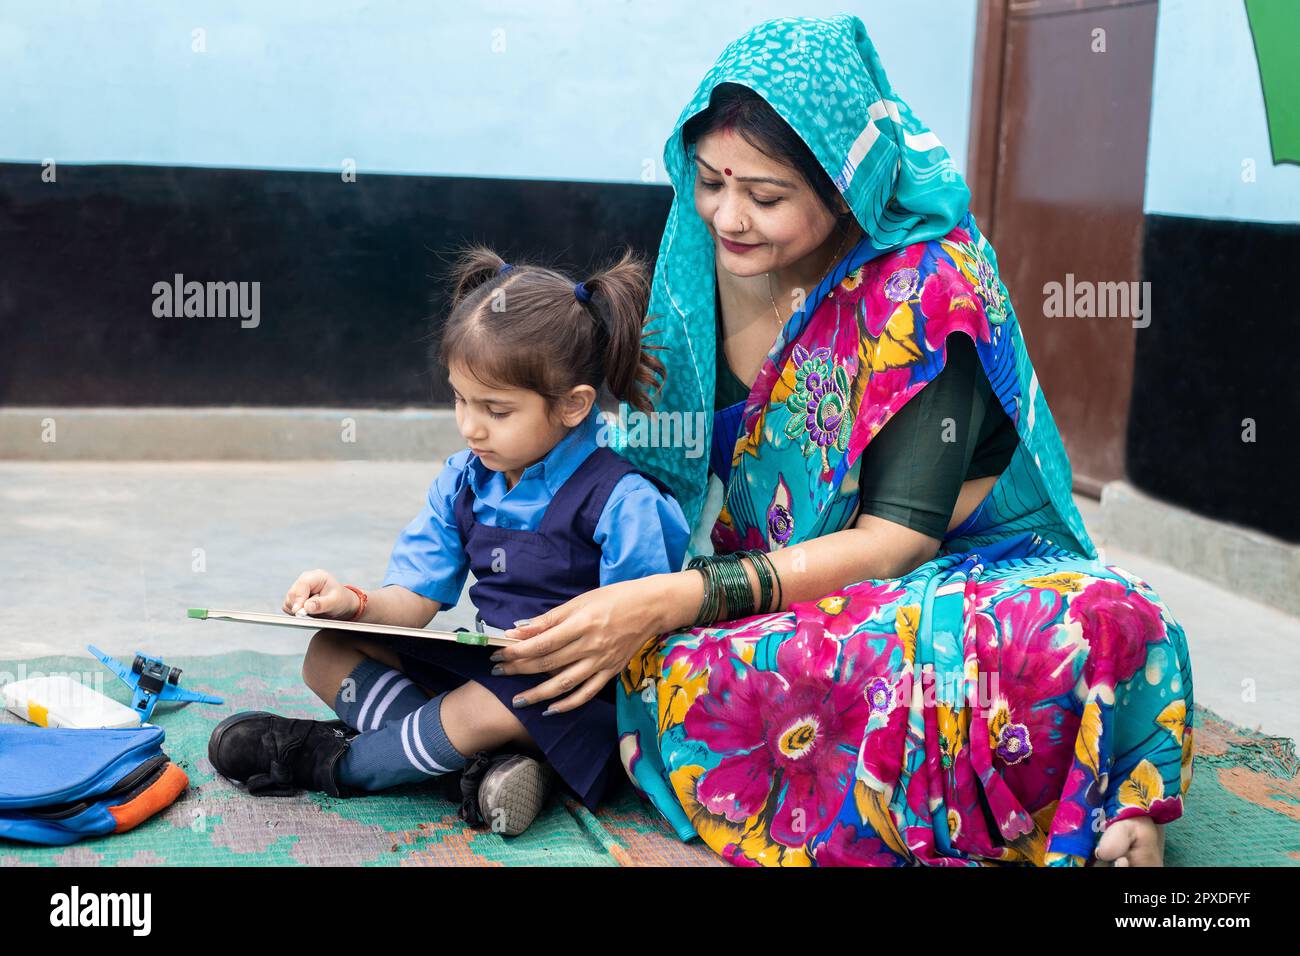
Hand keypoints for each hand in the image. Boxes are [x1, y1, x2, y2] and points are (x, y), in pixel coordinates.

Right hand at [282, 569, 359, 619]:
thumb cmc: (340, 600)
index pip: (302, 585)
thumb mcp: (335, 602)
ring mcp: (299, 589)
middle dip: (299, 606)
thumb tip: (307, 607)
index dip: (299, 599)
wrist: (341, 605)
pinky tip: (308, 612)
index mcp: (316, 576)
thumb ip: (321, 604)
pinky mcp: (295, 598)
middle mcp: (305, 580)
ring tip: (314, 611)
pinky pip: (288, 607)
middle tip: (308, 615)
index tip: (298, 611)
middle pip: (292, 594)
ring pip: (289, 601)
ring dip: (298, 610)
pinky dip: (295, 613)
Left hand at [491, 575, 675, 713]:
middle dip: (519, 669)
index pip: (542, 643)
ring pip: (565, 683)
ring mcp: (602, 662)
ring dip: (538, 694)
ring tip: (518, 700)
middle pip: (549, 663)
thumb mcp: (580, 601)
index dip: (517, 650)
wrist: (651, 608)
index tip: (499, 653)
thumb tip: (520, 629)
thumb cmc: (614, 598)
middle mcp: (591, 645)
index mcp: (582, 623)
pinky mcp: (611, 672)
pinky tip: (550, 709)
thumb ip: (550, 618)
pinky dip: (568, 704)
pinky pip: (587, 693)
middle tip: (497, 673)